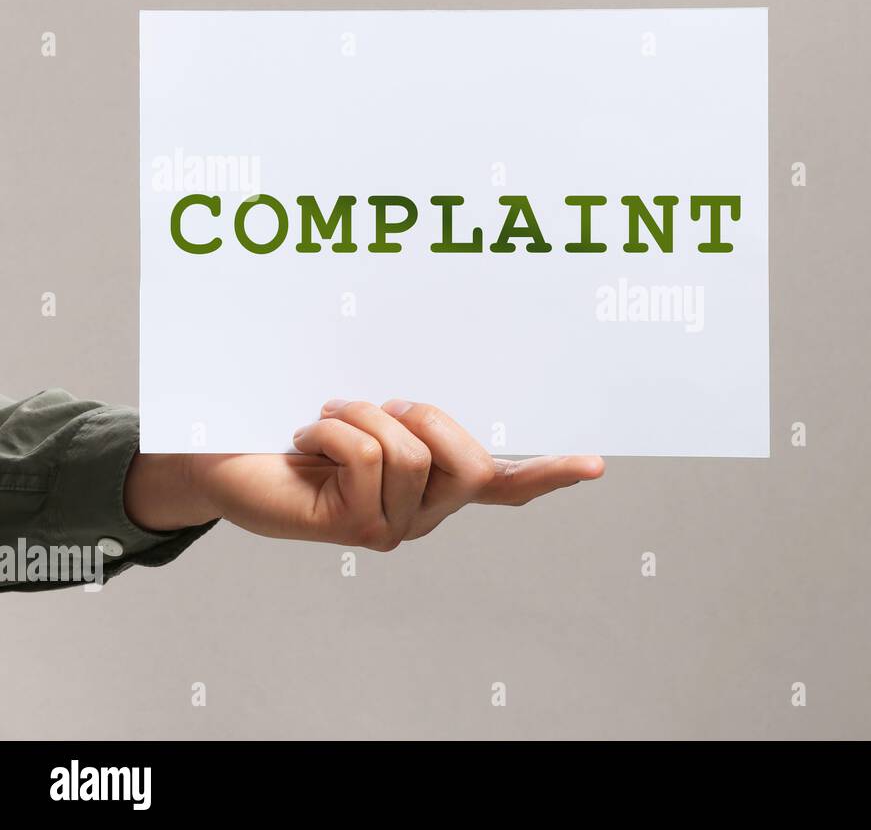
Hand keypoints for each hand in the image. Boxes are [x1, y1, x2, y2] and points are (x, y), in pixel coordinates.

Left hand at [124, 399, 604, 549]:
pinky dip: (331, 430)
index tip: (596, 464)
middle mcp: (426, 512)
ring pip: (410, 452)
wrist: (230, 460)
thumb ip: (403, 407)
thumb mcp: (364, 409)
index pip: (507, 485)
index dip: (551, 472)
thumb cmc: (301, 430)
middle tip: (380, 405)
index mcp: (438, 483)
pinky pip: (365, 458)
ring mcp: (394, 526)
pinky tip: (304, 439)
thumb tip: (424, 387)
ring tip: (325, 418)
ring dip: (360, 415)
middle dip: (426, 416)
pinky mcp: (355, 528)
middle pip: (468, 462)